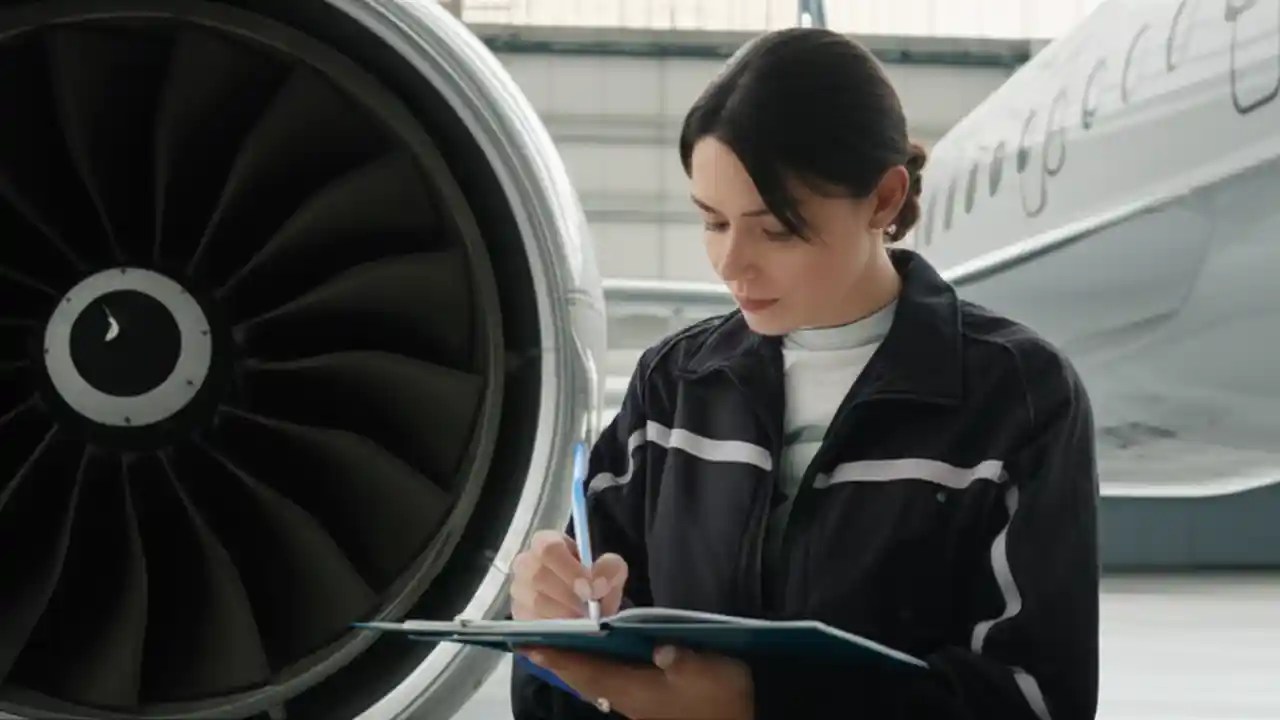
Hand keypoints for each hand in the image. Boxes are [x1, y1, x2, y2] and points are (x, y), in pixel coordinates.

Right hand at [510, 529, 627, 619]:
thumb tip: (598, 584)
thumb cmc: (593, 583)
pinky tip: (569, 630)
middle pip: (539, 576)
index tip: (589, 589)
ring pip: (536, 602)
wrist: (587, 610)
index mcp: (547, 543)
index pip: (549, 548)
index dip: (569, 569)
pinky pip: (532, 623)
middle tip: (589, 609)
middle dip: (568, 596)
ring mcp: (518, 590)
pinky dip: (554, 628)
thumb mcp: (611, 570)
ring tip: (582, 620)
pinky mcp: (518, 616)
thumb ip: (610, 569)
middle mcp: (526, 563)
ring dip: (563, 613)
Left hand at [523, 644, 753, 718]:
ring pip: (595, 683)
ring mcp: (638, 704)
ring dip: (574, 666)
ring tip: (555, 647)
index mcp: (635, 690)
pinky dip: (594, 670)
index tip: (530, 645)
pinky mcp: (649, 704)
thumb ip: (682, 659)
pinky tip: (595, 658)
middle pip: (584, 679)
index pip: (586, 672)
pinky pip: (610, 684)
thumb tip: (660, 647)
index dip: (559, 657)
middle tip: (531, 643)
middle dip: (559, 661)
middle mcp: (628, 699)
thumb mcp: (710, 674)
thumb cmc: (722, 701)